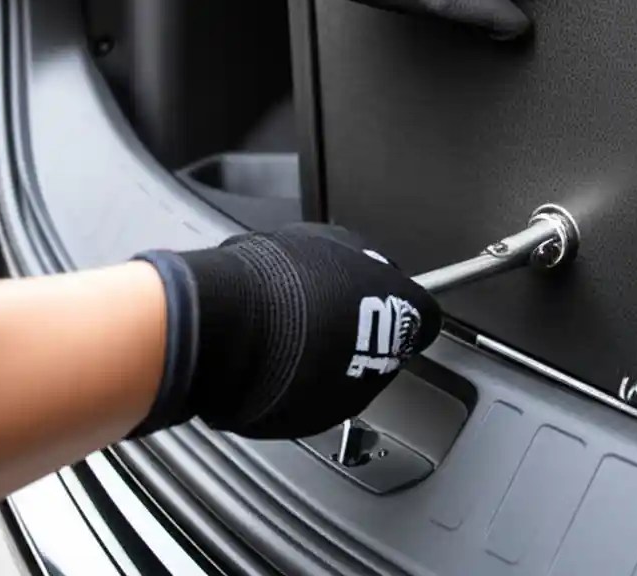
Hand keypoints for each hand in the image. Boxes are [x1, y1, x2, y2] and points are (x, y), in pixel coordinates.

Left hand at [131, 224, 442, 438]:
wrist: (216, 327)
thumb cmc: (283, 364)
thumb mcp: (343, 397)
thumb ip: (366, 376)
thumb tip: (365, 371)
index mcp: (396, 296)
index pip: (420, 315)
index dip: (406, 340)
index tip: (394, 355)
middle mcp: (361, 256)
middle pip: (375, 286)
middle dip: (362, 315)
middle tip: (340, 354)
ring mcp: (313, 241)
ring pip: (330, 272)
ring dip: (319, 299)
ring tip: (294, 342)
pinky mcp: (269, 239)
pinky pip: (287, 269)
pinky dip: (282, 291)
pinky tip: (264, 324)